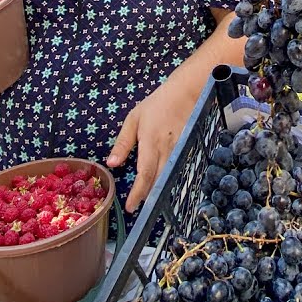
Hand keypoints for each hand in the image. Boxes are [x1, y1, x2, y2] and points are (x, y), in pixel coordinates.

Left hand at [106, 86, 192, 212]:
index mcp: (151, 144)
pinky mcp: (189, 150)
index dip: (137, 194)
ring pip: (170, 178)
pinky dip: (171, 180)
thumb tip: (112, 164)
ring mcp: (181, 152)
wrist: (186, 93)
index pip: (144, 175)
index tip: (130, 207)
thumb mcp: (134, 119)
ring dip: (159, 191)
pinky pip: (179, 171)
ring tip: (149, 201)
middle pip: (158, 181)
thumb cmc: (157, 105)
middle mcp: (167, 151)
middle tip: (138, 207)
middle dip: (148, 197)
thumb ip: (123, 143)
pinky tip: (164, 185)